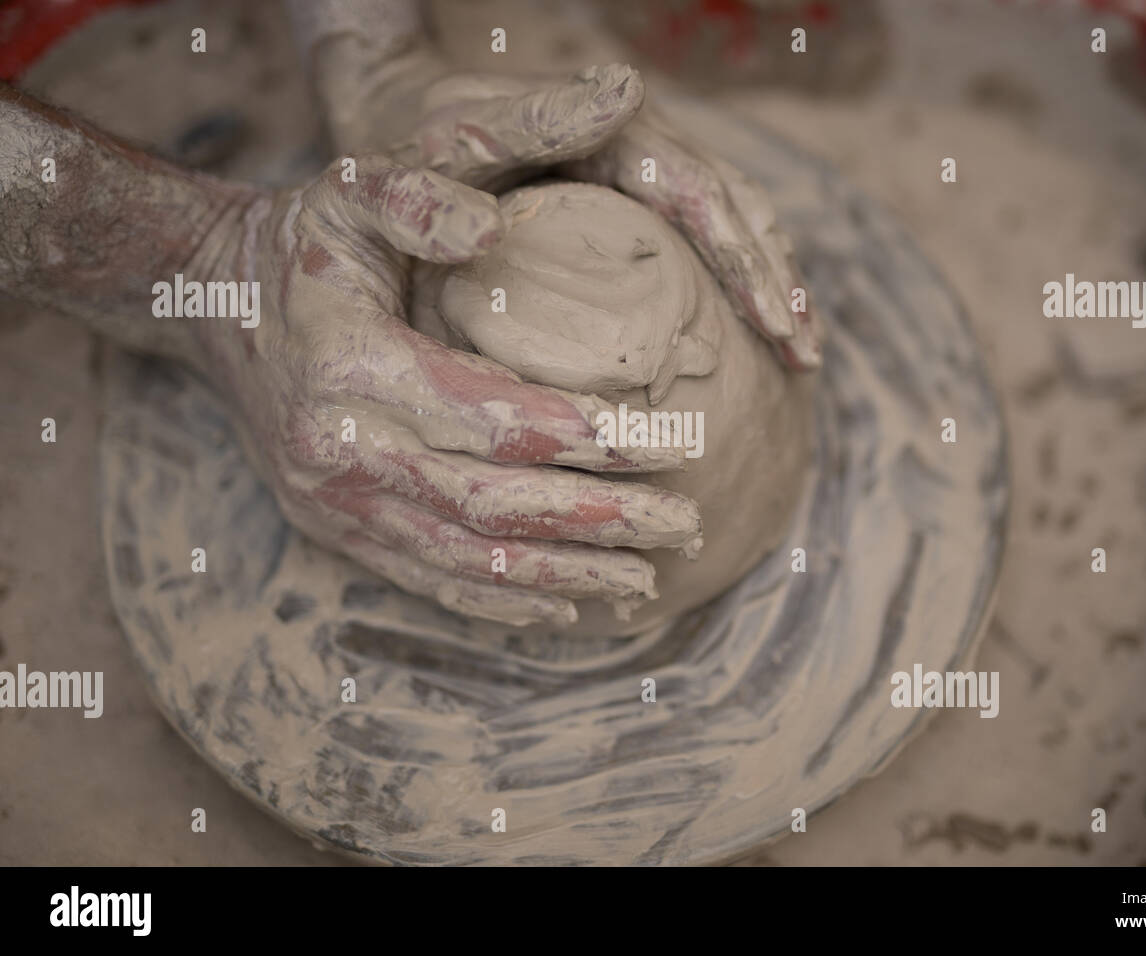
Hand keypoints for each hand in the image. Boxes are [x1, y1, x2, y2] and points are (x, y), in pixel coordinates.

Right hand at [188, 153, 701, 627]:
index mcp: (355, 368)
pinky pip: (426, 580)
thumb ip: (420, 196)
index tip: (682, 442)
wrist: (209, 300)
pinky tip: (563, 606)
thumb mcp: (351, 189)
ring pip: (465, 561)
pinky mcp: (333, 529)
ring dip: (563, 575)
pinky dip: (499, 599)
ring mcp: (334, 502)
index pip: (501, 419)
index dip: (597, 440)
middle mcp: (342, 451)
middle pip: (495, 506)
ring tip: (646, 579)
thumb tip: (491, 230)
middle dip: (601, 522)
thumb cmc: (303, 242)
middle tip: (690, 525)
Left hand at [324, 55, 824, 369]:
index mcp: (611, 127)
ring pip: (733, 215)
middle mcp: (640, 138)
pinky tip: (754, 325)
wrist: (396, 106)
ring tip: (801, 351)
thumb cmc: (413, 135)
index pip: (702, 194)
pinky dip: (737, 274)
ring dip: (769, 280)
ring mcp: (640, 163)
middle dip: (775, 281)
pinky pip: (704, 230)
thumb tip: (591, 127)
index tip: (777, 326)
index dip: (745, 263)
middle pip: (735, 205)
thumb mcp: (444, 140)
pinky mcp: (630, 192)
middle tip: (805, 356)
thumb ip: (503, 138)